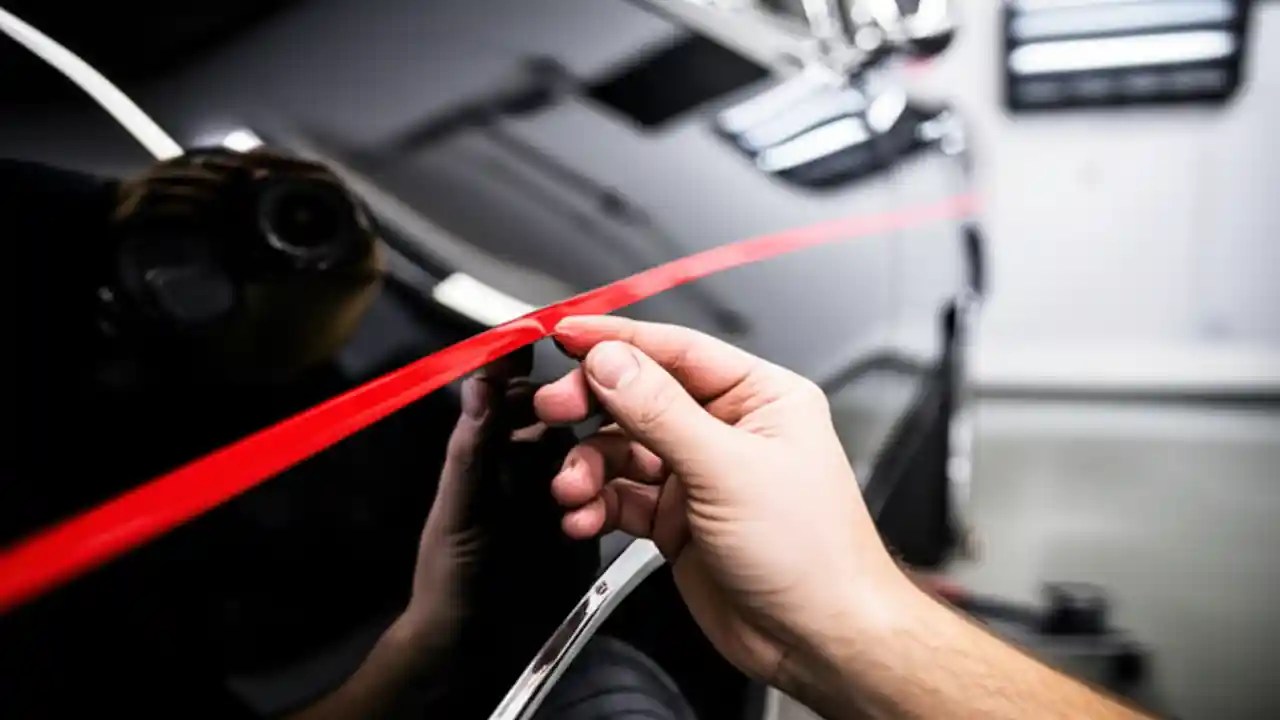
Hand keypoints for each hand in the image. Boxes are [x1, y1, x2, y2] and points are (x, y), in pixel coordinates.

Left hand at [399, 351, 594, 700]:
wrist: (475, 646)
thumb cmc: (450, 578)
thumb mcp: (461, 508)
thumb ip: (471, 447)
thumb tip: (479, 383)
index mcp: (495, 447)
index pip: (521, 390)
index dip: (541, 363)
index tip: (569, 338)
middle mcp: (532, 462)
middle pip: (571, 412)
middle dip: (587, 404)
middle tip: (605, 399)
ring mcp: (567, 491)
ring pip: (600, 448)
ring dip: (605, 454)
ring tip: (601, 471)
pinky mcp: (594, 523)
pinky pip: (618, 495)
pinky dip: (622, 493)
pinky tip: (623, 499)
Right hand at [534, 316, 913, 694]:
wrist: (818, 641)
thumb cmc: (813, 556)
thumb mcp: (728, 470)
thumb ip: (661, 412)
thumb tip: (612, 362)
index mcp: (760, 398)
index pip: (676, 350)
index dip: (617, 341)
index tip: (567, 335)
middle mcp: (728, 430)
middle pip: (640, 396)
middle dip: (593, 405)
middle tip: (555, 410)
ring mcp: (700, 475)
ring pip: (622, 450)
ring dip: (588, 466)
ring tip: (574, 487)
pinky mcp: (678, 520)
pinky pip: (620, 498)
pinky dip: (596, 505)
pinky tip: (585, 517)